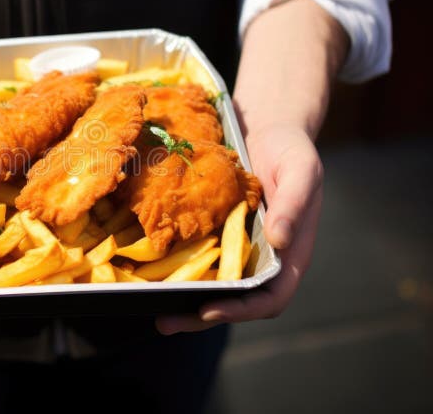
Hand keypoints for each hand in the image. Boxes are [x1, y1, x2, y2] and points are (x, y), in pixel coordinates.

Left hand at [155, 123, 322, 333]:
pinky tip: (149, 273)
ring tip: (153, 308)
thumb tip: (282, 242)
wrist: (268, 128)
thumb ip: (294, 204)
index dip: (242, 309)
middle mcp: (262, 258)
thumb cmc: (291, 150)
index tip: (210, 309)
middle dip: (202, 315)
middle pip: (235, 300)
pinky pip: (198, 257)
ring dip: (185, 300)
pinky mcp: (216, 232)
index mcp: (289, 254)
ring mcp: (237, 247)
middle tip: (165, 321)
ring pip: (213, 284)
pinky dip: (177, 269)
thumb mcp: (300, 170)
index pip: (270, 297)